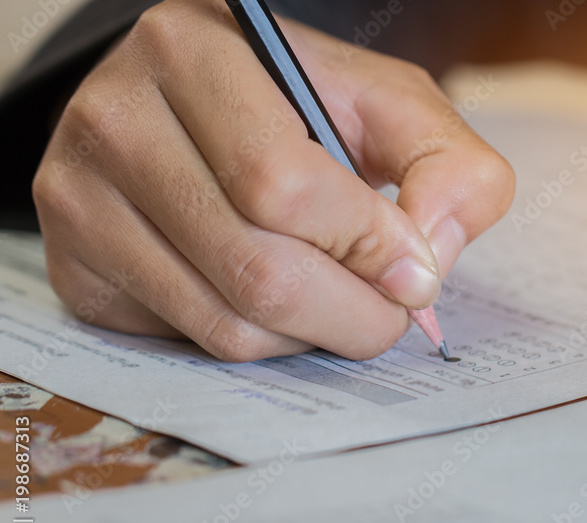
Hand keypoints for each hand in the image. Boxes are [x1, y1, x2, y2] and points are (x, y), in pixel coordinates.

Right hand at [32, 0, 514, 361]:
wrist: (199, 113)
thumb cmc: (303, 108)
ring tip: (340, 298)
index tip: (415, 271)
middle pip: (256, 270)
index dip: (366, 246)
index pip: (281, 184)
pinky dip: (259, 341)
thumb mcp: (390, 106)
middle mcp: (115, 119)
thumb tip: (425, 263)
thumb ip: (447, 166)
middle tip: (391, 308)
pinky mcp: (75, 269)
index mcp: (192, 51)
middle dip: (353, 312)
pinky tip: (275, 298)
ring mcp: (80, 199)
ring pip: (226, 323)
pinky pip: (189, 344)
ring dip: (312, 334)